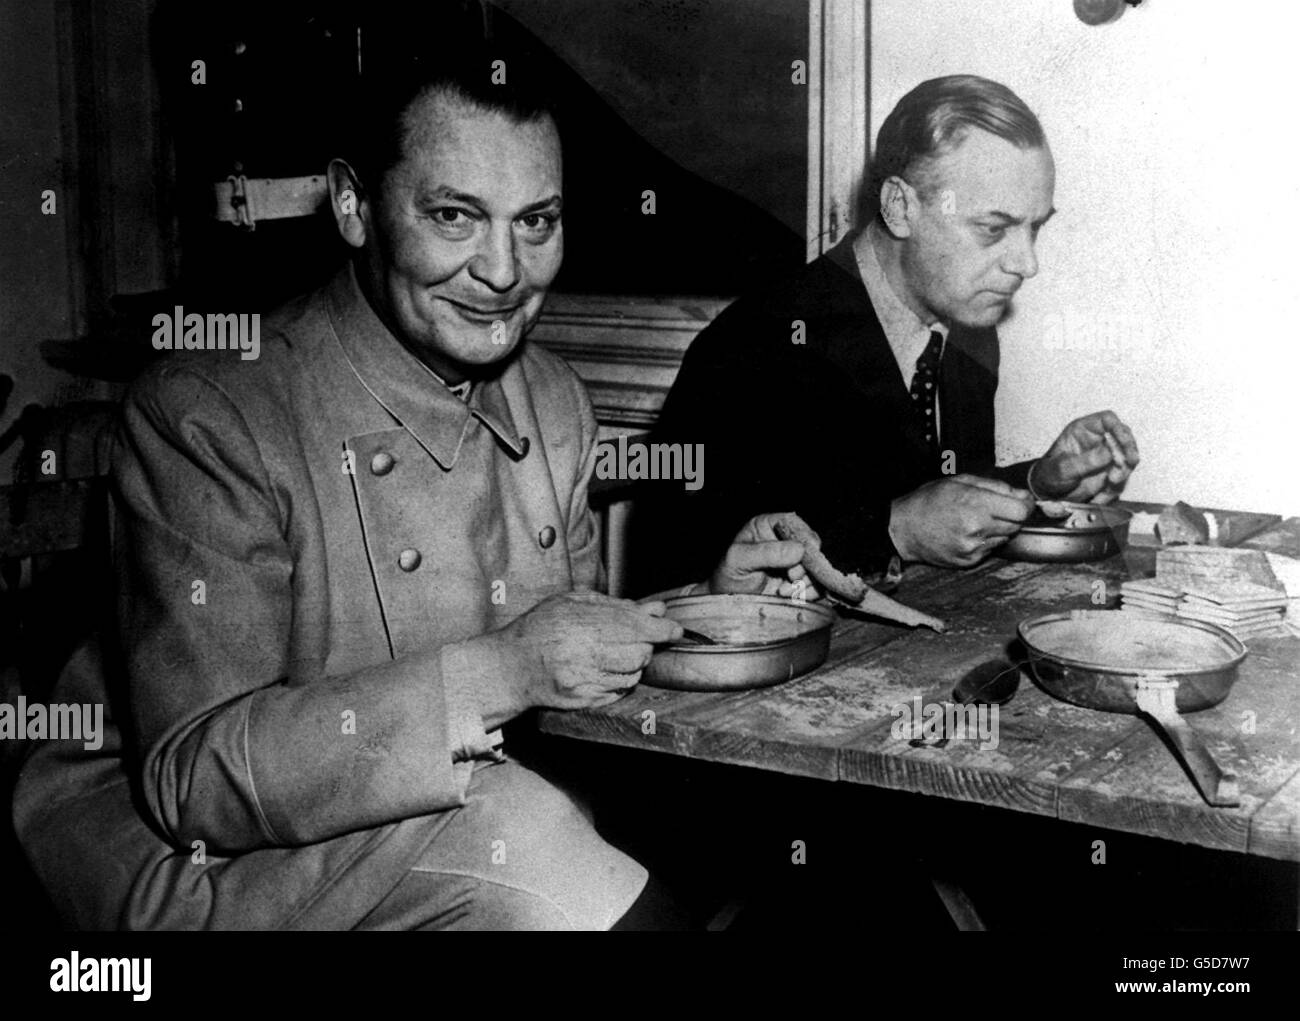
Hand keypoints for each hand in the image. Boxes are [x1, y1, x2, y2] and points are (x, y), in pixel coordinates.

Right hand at [483, 590, 682, 711]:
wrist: (511, 667)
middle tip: (633, 638)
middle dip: (645, 644)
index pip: (637, 627)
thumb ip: (614, 605)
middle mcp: (583, 653)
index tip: (675, 630)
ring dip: (633, 663)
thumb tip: (655, 610)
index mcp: (580, 623)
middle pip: (641, 652)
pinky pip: (620, 691)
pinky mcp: (583, 700)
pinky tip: (603, 669)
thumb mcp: (571, 603)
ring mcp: (584, 680)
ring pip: (634, 674)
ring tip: (613, 653)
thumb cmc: (540, 630)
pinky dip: (620, 680)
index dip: (662, 630)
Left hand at [709, 512, 821, 599]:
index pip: (794, 523)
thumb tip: (798, 550)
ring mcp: (794, 562)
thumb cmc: (727, 577)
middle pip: (811, 546)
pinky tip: (793, 598)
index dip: (801, 539)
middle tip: (790, 578)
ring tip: (783, 591)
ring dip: (806, 582)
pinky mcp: (800, 581)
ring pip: (817, 567)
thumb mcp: (738, 560)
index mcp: (768, 526)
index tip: (799, 558)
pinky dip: (811, 593)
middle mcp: (784, 541)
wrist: (726, 605)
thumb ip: (765, 552)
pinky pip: (818, 584)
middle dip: (804, 565)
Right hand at [889, 474, 1034, 566]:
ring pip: (1004, 537)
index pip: (1021, 510)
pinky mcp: (968, 561)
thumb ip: (995, 486)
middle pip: (1016, 524)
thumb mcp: (959, 481)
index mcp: (975, 503)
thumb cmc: (928, 501)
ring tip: (974, 520)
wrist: (902, 529)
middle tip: (992, 509)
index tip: (1019, 501)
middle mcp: (976, 528)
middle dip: (1010, 515)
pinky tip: (966, 533)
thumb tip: (1023, 495)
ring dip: (997, 528)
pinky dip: (984, 540)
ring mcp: (973, 547)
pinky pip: (990, 549)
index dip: (1024, 504)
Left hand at [1031, 410, 1138, 503]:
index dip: (1118, 428)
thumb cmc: (1049, 475)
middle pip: (1124, 438)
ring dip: (1122, 473)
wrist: (1047, 493)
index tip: (1124, 441)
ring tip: (1110, 483)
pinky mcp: (1109, 472)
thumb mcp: (1063, 468)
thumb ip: (1085, 460)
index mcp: (1083, 430)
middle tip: (1126, 465)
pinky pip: (1120, 479)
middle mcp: (1098, 440)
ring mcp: (1106, 457)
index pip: (1107, 420)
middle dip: (1128, 452)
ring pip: (1127, 460)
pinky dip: (1113, 489)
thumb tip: (1109, 451)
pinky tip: (1099, 498)